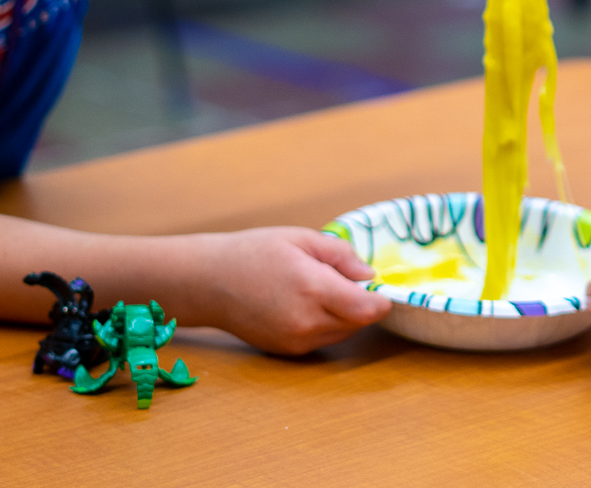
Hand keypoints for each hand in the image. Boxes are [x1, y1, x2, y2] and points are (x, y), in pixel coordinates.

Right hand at [196, 227, 392, 354]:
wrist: (209, 283)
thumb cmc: (255, 252)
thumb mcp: (302, 238)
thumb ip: (342, 256)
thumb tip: (370, 277)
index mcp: (312, 288)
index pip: (367, 309)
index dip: (380, 300)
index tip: (378, 287)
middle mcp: (307, 321)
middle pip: (359, 323)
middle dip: (362, 305)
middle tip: (346, 281)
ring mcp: (296, 341)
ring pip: (343, 334)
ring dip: (345, 316)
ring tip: (321, 289)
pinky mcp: (288, 351)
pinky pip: (323, 340)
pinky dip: (326, 325)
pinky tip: (307, 305)